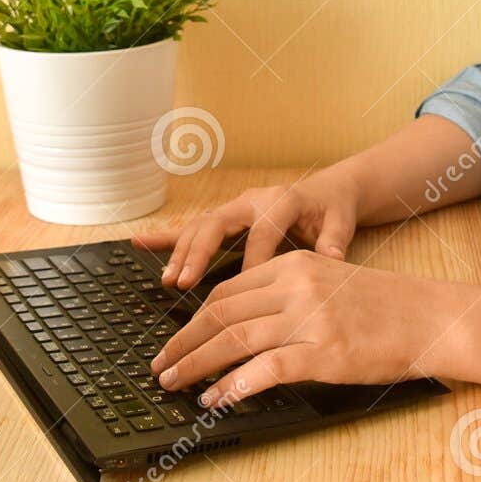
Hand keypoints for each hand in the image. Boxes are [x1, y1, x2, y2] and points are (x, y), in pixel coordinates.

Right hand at [131, 175, 360, 290]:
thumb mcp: (341, 222)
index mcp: (281, 201)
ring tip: (170, 281)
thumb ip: (335, 240)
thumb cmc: (333, 210)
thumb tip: (333, 259)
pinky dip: (166, 237)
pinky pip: (192, 227)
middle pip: (218, 223)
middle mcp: (252, 200)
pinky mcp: (226, 218)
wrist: (327, 192)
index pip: (262, 232)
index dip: (252, 260)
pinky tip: (139, 242)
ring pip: (200, 226)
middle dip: (199, 252)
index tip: (243, 289)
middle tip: (184, 282)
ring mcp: (235, 208)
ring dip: (181, 252)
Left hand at [148, 250, 462, 406]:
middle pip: (221, 313)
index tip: (174, 340)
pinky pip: (266, 369)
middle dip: (183, 343)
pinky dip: (234, 386)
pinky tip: (216, 399)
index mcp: (293, 265)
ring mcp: (311, 319)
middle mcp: (297, 286)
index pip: (227, 291)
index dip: (192, 319)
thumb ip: (284, 295)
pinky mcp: (325, 351)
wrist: (429, 317)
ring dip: (196, 365)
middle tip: (160, 365)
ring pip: (234, 340)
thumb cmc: (381, 306)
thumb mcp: (327, 282)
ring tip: (175, 384)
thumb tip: (236, 325)